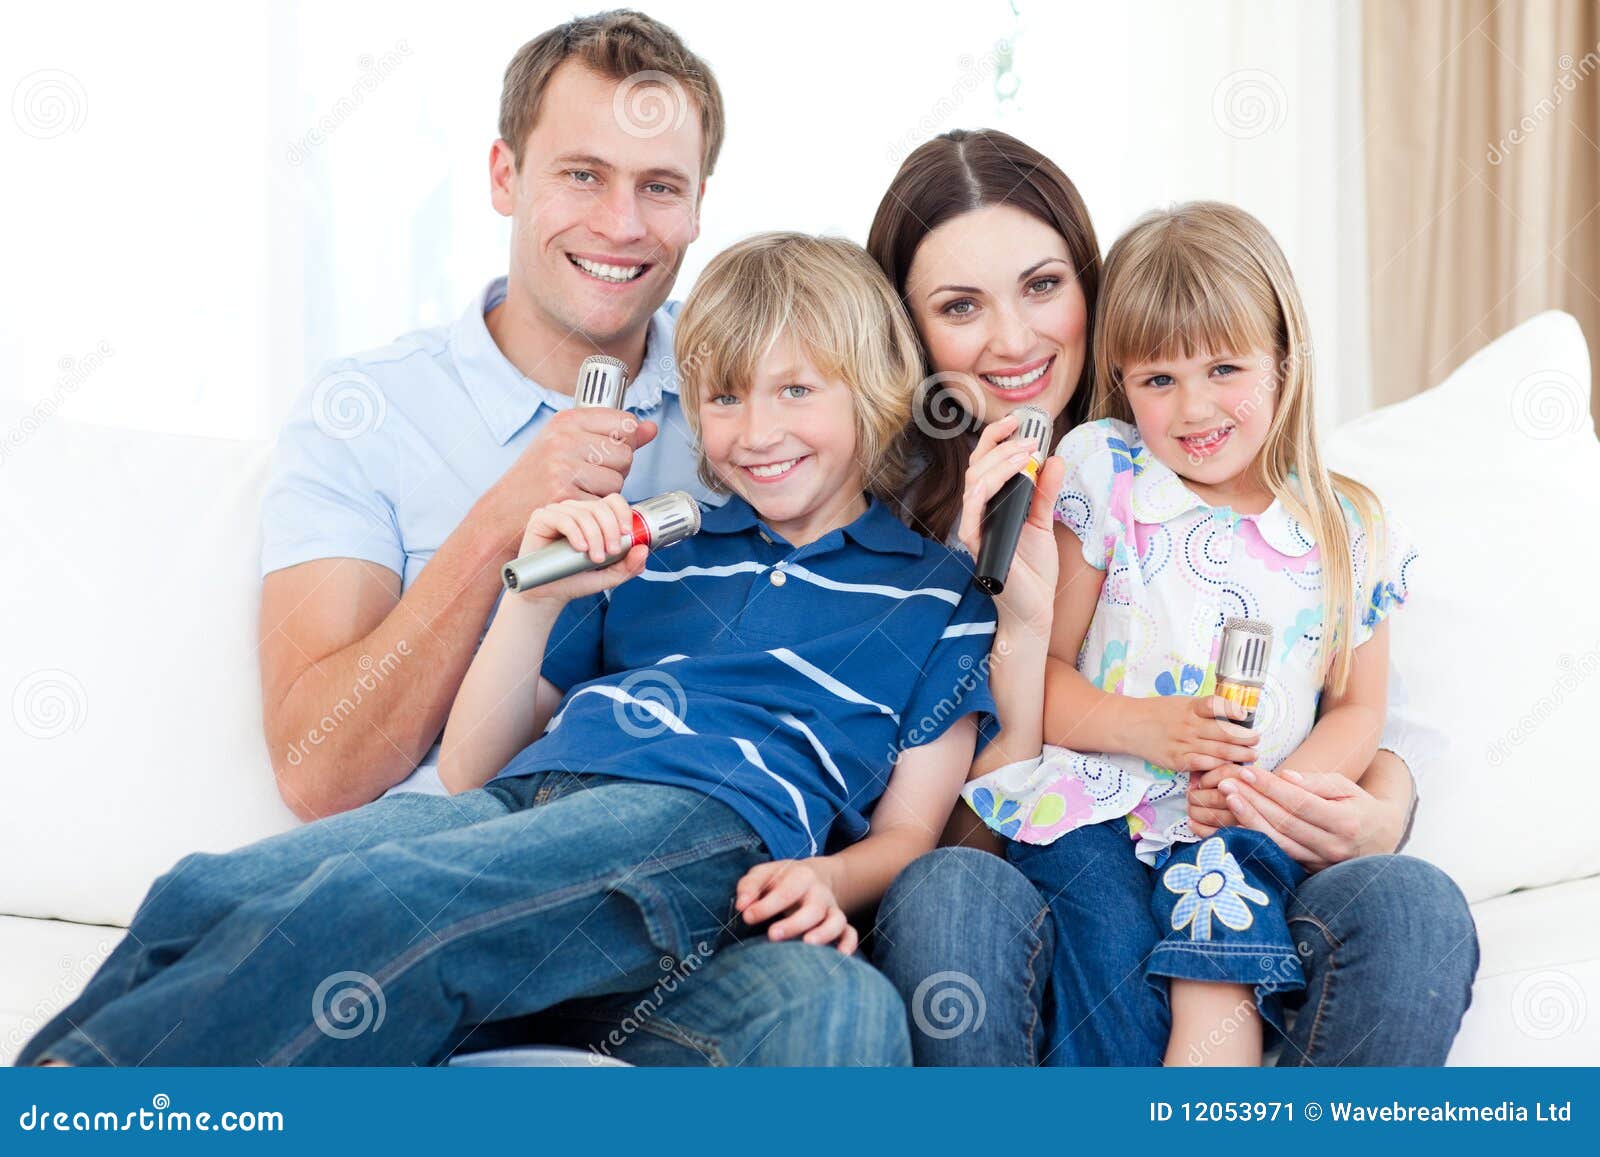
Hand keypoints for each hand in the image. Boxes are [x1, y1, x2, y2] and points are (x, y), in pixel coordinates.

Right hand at [480, 408, 657, 553]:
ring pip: (618, 480)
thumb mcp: (568, 443)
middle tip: (592, 476)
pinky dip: (596, 509)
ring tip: (582, 489)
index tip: (609, 451)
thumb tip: (650, 428)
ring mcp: (564, 467)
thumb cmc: (538, 475)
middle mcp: (565, 439)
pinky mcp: (564, 495)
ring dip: (607, 491)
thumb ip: (611, 434)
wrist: (503, 509)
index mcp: (568, 420)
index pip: (626, 422)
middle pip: (626, 454)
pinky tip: (577, 503)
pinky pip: (604, 503)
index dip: (626, 442)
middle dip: (617, 470)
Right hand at [511, 493, 648, 605]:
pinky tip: (580, 548)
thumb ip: (629, 565)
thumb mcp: (609, 576)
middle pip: (600, 507)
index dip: (623, 513)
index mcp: (594, 517)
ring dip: (595, 536)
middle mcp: (577, 510)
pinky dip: (576, 533)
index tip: (628, 534)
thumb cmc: (575, 579)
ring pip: (584, 514)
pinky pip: (563, 518)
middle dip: (611, 531)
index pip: (613, 501)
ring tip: (595, 558)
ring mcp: (558, 512)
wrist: (549, 594)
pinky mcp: (542, 519)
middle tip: (612, 553)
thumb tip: (643, 550)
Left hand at [734, 859, 856, 953]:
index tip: (747, 916)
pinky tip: (839, 956)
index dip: (766, 905)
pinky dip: (848, 944)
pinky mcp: (840, 924)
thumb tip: (742, 906)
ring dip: (824, 933)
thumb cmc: (779, 880)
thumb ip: (749, 887)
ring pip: (836, 921)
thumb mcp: (763, 874)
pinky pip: (850, 934)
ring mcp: (832, 909)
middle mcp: (820, 893)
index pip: (786, 891)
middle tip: (772, 935)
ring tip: (807, 945)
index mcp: (800, 876)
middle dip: (794, 923)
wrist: (810, 877)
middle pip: (813, 909)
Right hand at [956, 412, 1065, 637]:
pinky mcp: (976, 544)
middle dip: (1002, 446)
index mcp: (991, 505)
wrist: (1034, 608)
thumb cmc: (1034, 571)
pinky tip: (1004, 476)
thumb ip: (1045, 492)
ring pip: (975, 482)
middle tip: (1030, 439)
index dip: (995, 439)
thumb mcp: (1043, 522)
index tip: (1016, 422)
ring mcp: (975, 527)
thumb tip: (1054, 459)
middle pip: (977, 466)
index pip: (985, 463)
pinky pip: (972, 511)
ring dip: (1001, 462)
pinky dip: (985, 489)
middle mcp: (979, 513)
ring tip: (1027, 454)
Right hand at [1128, 694, 1260, 773]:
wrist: (1129, 725)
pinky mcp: (1177, 760)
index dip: (1232, 708)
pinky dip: (1218, 768)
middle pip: (1223, 732)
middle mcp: (1189, 725)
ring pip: (1218, 751)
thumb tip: (1233, 712)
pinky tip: (1230, 769)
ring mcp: (1183, 744)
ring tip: (1252, 755)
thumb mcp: (1181, 703)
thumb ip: (1204, 709)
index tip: (1245, 713)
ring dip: (1239, 755)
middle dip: (1245, 738)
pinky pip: (1203, 765)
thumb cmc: (1158, 713)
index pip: (1215, 705)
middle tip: (1257, 740)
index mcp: (1191, 708)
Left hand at [1192, 765, 1405, 871]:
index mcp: (1345, 822)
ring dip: (1249, 820)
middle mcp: (1333, 847)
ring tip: (1229, 800)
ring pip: (1278, 842)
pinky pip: (1278, 855)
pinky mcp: (1309, 872)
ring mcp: (1320, 864)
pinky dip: (1256, 838)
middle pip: (1284, 823)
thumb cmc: (1358, 806)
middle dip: (1253, 801)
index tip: (1247, 772)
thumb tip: (1284, 776)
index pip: (1300, 803)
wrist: (1380, 839)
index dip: (1271, 788)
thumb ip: (1315, 782)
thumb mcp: (1345, 787)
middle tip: (1227, 783)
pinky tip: (1237, 823)